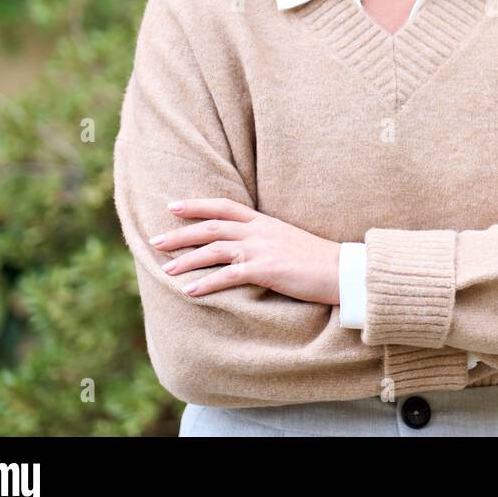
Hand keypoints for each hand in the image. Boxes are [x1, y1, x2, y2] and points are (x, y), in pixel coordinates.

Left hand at [152, 198, 339, 304]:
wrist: (343, 270)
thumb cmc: (317, 259)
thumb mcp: (288, 240)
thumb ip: (265, 238)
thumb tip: (244, 246)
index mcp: (264, 222)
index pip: (224, 206)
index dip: (197, 205)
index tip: (172, 206)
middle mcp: (260, 232)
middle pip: (212, 226)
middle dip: (180, 233)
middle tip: (154, 240)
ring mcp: (263, 249)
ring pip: (215, 249)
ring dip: (187, 260)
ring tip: (165, 270)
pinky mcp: (267, 270)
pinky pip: (229, 275)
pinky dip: (206, 283)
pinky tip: (190, 291)